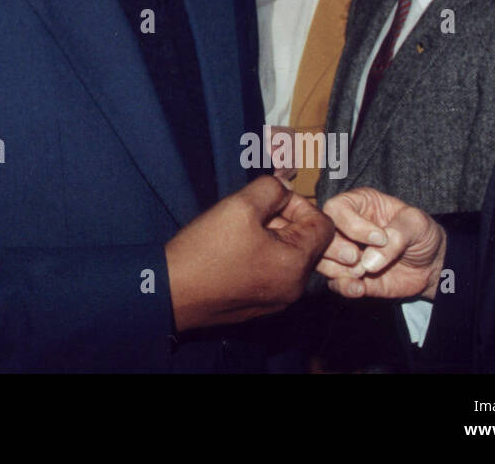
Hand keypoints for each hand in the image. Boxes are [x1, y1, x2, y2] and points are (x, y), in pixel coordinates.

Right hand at [165, 175, 333, 330]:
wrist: (171, 291)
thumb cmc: (205, 251)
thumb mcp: (239, 206)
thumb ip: (271, 188)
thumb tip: (285, 187)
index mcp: (295, 265)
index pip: (323, 226)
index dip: (299, 204)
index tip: (270, 200)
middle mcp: (293, 288)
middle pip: (306, 242)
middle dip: (283, 220)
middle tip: (249, 212)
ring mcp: (276, 300)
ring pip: (287, 257)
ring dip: (271, 237)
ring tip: (238, 230)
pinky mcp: (258, 306)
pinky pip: (272, 274)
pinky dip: (260, 256)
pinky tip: (232, 250)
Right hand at [317, 188, 446, 300]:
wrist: (432, 265)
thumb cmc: (422, 235)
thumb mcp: (417, 224)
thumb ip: (396, 236)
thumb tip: (369, 261)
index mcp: (358, 204)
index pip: (336, 208)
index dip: (352, 224)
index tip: (380, 238)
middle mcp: (345, 227)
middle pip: (322, 234)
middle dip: (336, 248)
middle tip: (356, 258)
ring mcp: (344, 253)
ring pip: (321, 259)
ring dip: (337, 269)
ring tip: (361, 273)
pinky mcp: (349, 276)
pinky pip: (334, 283)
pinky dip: (344, 287)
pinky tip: (360, 288)